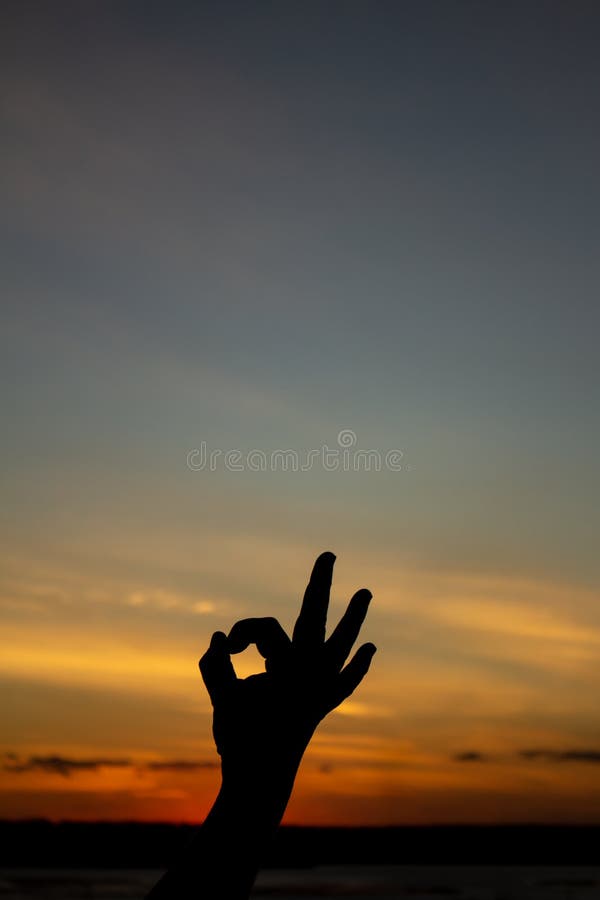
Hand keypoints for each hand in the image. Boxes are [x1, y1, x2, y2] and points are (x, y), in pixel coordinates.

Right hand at [199, 551, 375, 783]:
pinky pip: (345, 681)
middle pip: (318, 615)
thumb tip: (218, 637)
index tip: (227, 648)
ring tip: (366, 592)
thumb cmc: (240, 737)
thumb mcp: (221, 697)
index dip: (241, 633)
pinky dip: (356, 667)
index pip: (263, 628)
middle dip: (322, 583)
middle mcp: (311, 670)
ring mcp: (322, 688)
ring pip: (342, 644)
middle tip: (330, 553)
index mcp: (289, 665)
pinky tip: (370, 651)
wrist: (262, 781)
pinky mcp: (323, 705)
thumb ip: (214, 664)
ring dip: (353, 618)